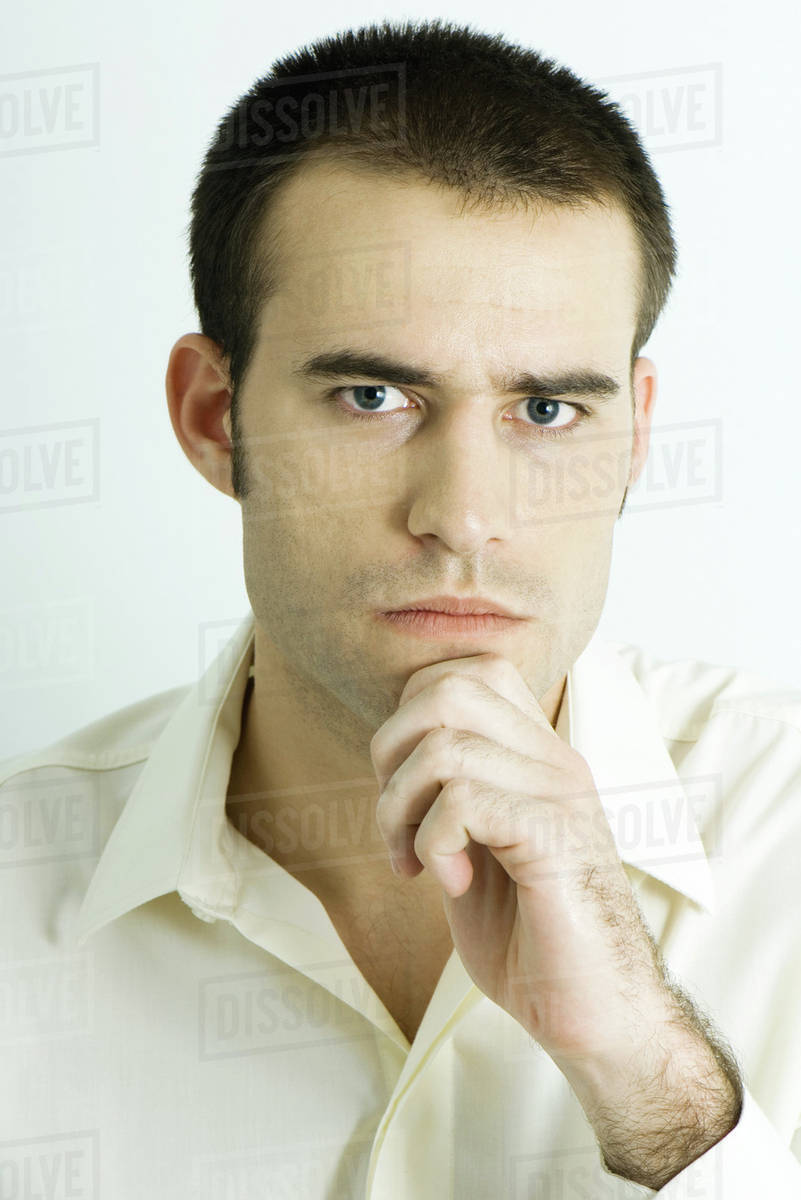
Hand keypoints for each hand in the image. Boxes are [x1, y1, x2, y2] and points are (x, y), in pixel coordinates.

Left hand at [369, 650, 664, 1057]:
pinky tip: (451, 883)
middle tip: (397, 821)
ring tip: (415, 862)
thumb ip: (449, 793)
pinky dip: (432, 844)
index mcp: (538, 754)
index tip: (404, 792)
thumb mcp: (476, 848)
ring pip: (444, 745)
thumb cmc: (530, 937)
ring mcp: (560, 792)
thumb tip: (391, 753)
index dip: (410, 718)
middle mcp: (554, 759)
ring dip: (401, 809)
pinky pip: (462, 800)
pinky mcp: (555, 835)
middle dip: (391, 752)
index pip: (468, 670)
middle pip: (448, 688)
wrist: (595, 1013)